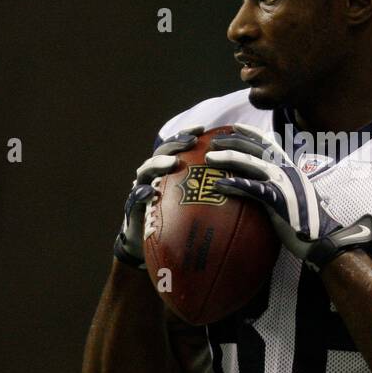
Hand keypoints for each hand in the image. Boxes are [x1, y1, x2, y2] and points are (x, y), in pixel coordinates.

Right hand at [113, 126, 203, 268]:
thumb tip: (239, 180)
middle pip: (160, 153)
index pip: (175, 147)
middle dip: (175, 144)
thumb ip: (208, 190)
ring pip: (145, 171)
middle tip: (191, 142)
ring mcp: (140, 190)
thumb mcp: (194, 205)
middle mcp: (152, 177)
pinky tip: (150, 192)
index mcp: (167, 172)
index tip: (202, 129)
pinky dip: (142, 193)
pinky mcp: (132, 208)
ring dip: (158, 163)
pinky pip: (134, 199)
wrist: (149, 244)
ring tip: (172, 162)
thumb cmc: (176, 222)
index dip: (186, 134)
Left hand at [205, 123, 371, 270]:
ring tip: (209, 159)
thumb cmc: (306, 222)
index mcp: (290, 169)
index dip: (251, 133)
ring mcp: (283, 183)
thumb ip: (279, 188)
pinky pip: (252, 189)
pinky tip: (219, 186)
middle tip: (213, 142)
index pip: (269, 144)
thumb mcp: (293, 198)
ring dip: (228, 158)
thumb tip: (262, 189)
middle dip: (233, 141)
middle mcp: (287, 171)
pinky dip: (234, 185)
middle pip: (256, 148)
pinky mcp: (279, 199)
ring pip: (251, 163)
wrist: (322, 238)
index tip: (234, 127)